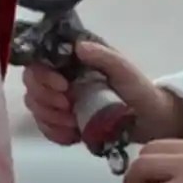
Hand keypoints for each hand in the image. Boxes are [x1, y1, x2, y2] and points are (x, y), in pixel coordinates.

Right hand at [22, 40, 182, 144]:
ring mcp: (61, 100)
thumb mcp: (124, 70)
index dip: (43, 75)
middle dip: (46, 100)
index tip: (63, 88)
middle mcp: (62, 76)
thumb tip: (79, 46)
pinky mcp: (64, 121)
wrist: (151, 121)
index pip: (39, 61)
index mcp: (73, 60)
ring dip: (49, 118)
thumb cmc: (139, 90)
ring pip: (35, 106)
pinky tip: (71, 136)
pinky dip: (54, 133)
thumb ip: (103, 56)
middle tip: (68, 109)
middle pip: (32, 85)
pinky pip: (45, 127)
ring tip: (73, 124)